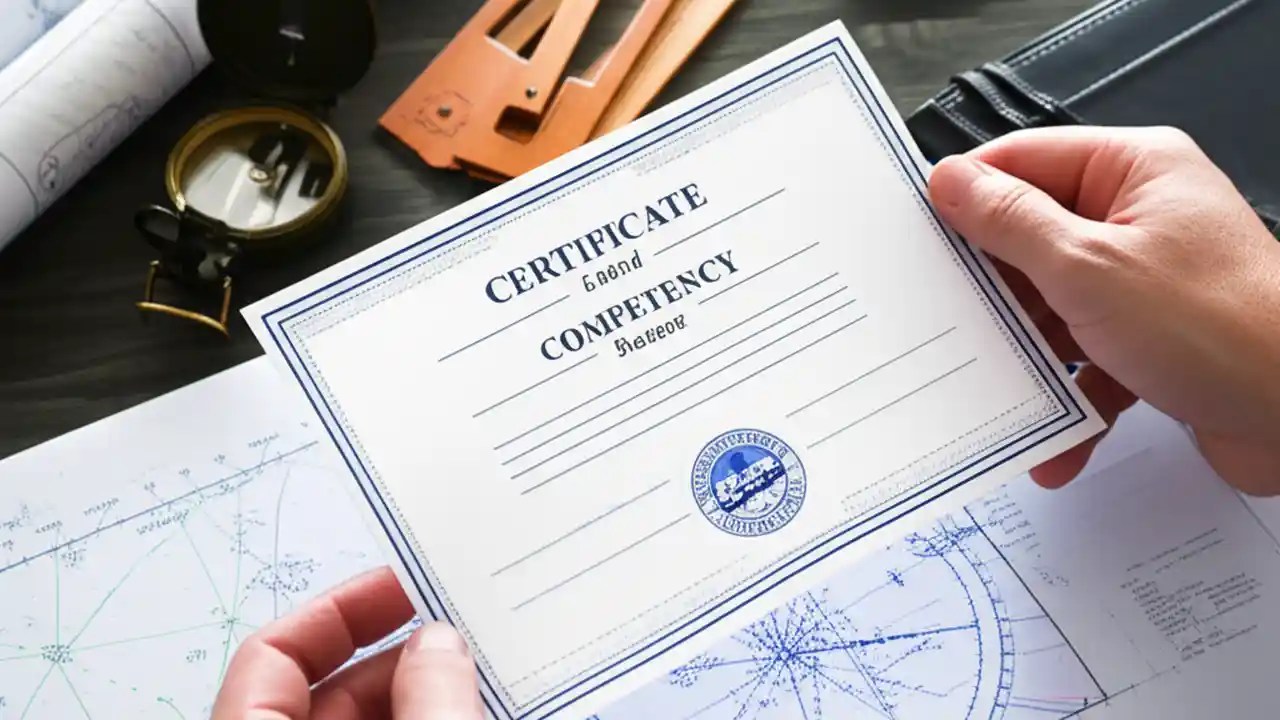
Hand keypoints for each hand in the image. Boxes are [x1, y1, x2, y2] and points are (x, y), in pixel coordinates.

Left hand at [211, 567, 483, 719]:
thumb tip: (438, 642)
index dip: (339, 612)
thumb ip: (429, 697)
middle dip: (393, 661)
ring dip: (412, 698)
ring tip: (474, 683)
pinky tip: (467, 713)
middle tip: (457, 645)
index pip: (269, 654)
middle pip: (318, 693)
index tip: (405, 588)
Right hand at [927, 125, 1279, 494]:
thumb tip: (952, 180)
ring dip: (1029, 356)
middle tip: (952, 320)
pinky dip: (1068, 396)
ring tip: (1003, 388)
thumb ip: (1011, 221)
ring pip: (1054, 306)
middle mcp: (1142, 216)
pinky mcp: (1153, 338)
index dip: (969, 196)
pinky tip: (1053, 440)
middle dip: (996, 291)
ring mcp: (1147, 279)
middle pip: (1033, 238)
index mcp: (1134, 171)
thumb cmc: (1222, 329)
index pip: (1025, 161)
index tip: (920, 235)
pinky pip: (1088, 358)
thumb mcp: (1088, 268)